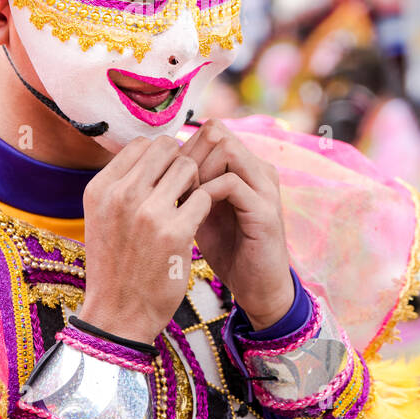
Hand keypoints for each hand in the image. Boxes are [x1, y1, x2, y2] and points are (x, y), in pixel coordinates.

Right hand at [78, 135, 211, 343]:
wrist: (117, 315)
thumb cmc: (115, 265)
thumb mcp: (102, 218)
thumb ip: (121, 185)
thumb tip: (152, 151)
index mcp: (100, 189)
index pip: (140, 144)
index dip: (160, 156)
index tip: (165, 176)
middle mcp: (121, 195)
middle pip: (166, 147)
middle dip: (179, 162)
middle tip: (182, 187)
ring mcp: (148, 213)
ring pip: (187, 166)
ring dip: (195, 181)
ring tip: (189, 203)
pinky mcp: (175, 232)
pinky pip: (203, 196)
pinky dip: (205, 205)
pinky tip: (197, 221)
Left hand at [179, 120, 293, 329]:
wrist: (257, 287)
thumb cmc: (227, 248)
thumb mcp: (201, 209)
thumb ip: (188, 185)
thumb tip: (154, 163)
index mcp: (246, 166)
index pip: (210, 131)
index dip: (183, 147)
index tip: (166, 175)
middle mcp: (259, 169)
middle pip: (217, 132)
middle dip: (187, 155)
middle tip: (171, 185)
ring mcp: (265, 187)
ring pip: (226, 148)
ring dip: (196, 170)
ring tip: (183, 196)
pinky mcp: (265, 211)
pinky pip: (231, 183)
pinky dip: (206, 192)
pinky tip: (192, 211)